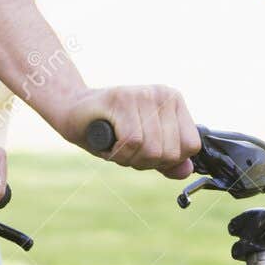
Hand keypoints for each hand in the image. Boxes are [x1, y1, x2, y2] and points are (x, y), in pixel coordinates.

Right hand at [54, 85, 197, 178]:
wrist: (73, 112)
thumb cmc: (110, 130)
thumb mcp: (145, 148)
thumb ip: (168, 160)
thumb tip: (186, 171)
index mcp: (174, 101)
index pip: (190, 145)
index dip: (168, 160)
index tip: (146, 151)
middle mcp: (163, 94)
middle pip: (171, 152)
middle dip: (146, 162)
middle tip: (126, 149)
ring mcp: (143, 94)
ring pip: (152, 149)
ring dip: (130, 159)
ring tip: (117, 145)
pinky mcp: (123, 98)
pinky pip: (132, 142)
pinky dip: (119, 152)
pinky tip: (109, 143)